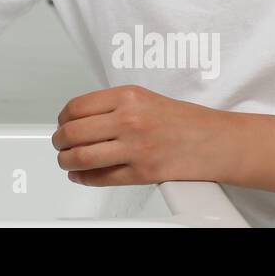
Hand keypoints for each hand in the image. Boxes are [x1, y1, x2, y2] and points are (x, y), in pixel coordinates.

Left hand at [51, 84, 231, 185]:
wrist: (215, 141)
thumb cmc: (183, 120)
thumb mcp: (144, 98)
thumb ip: (112, 105)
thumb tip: (78, 117)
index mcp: (128, 96)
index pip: (76, 107)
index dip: (62, 119)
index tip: (61, 124)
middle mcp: (129, 120)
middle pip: (73, 132)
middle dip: (59, 141)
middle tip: (59, 144)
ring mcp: (136, 147)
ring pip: (82, 157)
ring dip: (66, 161)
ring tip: (65, 160)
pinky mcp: (143, 172)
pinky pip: (102, 178)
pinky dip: (84, 178)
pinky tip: (80, 175)